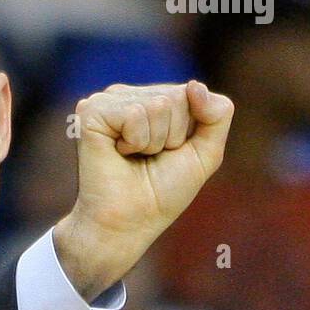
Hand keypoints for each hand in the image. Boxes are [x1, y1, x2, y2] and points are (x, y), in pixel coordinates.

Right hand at [53, 80, 233, 299]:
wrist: (129, 224)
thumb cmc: (162, 194)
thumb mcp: (206, 153)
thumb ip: (218, 114)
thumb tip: (194, 85)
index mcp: (152, 100)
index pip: (191, 93)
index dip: (187, 132)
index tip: (166, 155)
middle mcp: (129, 96)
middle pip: (177, 97)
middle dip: (171, 137)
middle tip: (147, 159)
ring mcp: (108, 101)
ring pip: (158, 105)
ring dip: (153, 142)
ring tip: (133, 158)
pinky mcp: (91, 112)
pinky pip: (135, 113)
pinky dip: (135, 141)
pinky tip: (119, 153)